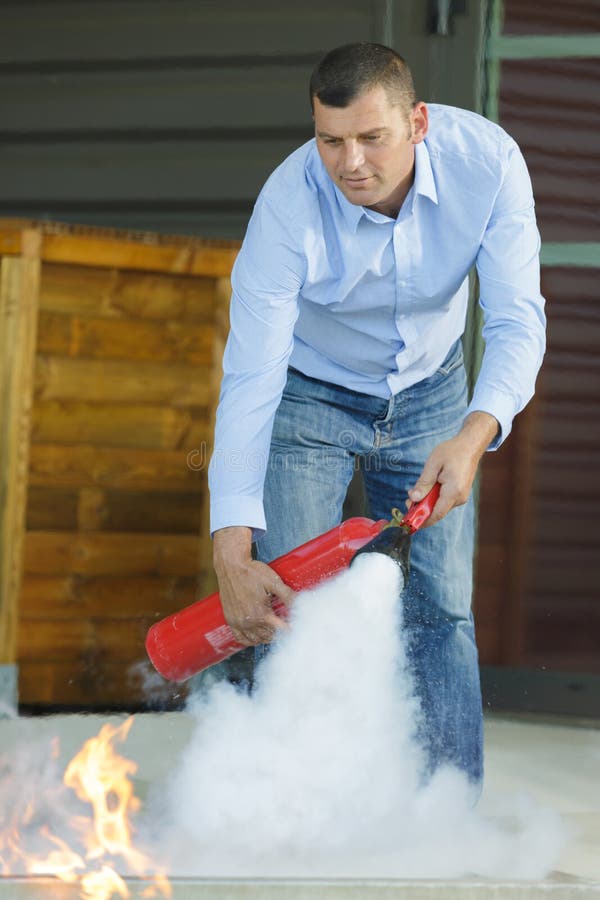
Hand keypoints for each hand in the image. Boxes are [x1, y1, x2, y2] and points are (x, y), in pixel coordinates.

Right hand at [212, 526, 294, 645]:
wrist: (231, 566)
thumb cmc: (252, 572)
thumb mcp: (273, 582)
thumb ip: (288, 596)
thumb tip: (301, 605)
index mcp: (261, 614)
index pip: (281, 631)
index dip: (290, 629)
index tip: (294, 625)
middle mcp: (249, 622)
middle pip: (269, 637)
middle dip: (279, 632)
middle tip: (284, 624)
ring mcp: (238, 622)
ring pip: (256, 640)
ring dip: (266, 637)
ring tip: (273, 628)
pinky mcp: (230, 620)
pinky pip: (241, 638)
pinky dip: (250, 639)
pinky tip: (257, 633)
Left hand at [407, 412, 498, 526]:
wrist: (470, 445)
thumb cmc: (452, 452)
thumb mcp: (433, 464)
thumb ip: (423, 483)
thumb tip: (413, 498)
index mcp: (453, 491)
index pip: (436, 515)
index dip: (421, 521)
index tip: (408, 521)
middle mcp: (460, 498)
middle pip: (437, 511)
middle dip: (421, 508)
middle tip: (409, 497)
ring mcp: (462, 497)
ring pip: (440, 506)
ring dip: (428, 501)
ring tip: (420, 487)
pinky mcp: (460, 494)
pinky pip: (445, 501)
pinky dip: (435, 497)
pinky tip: (431, 486)